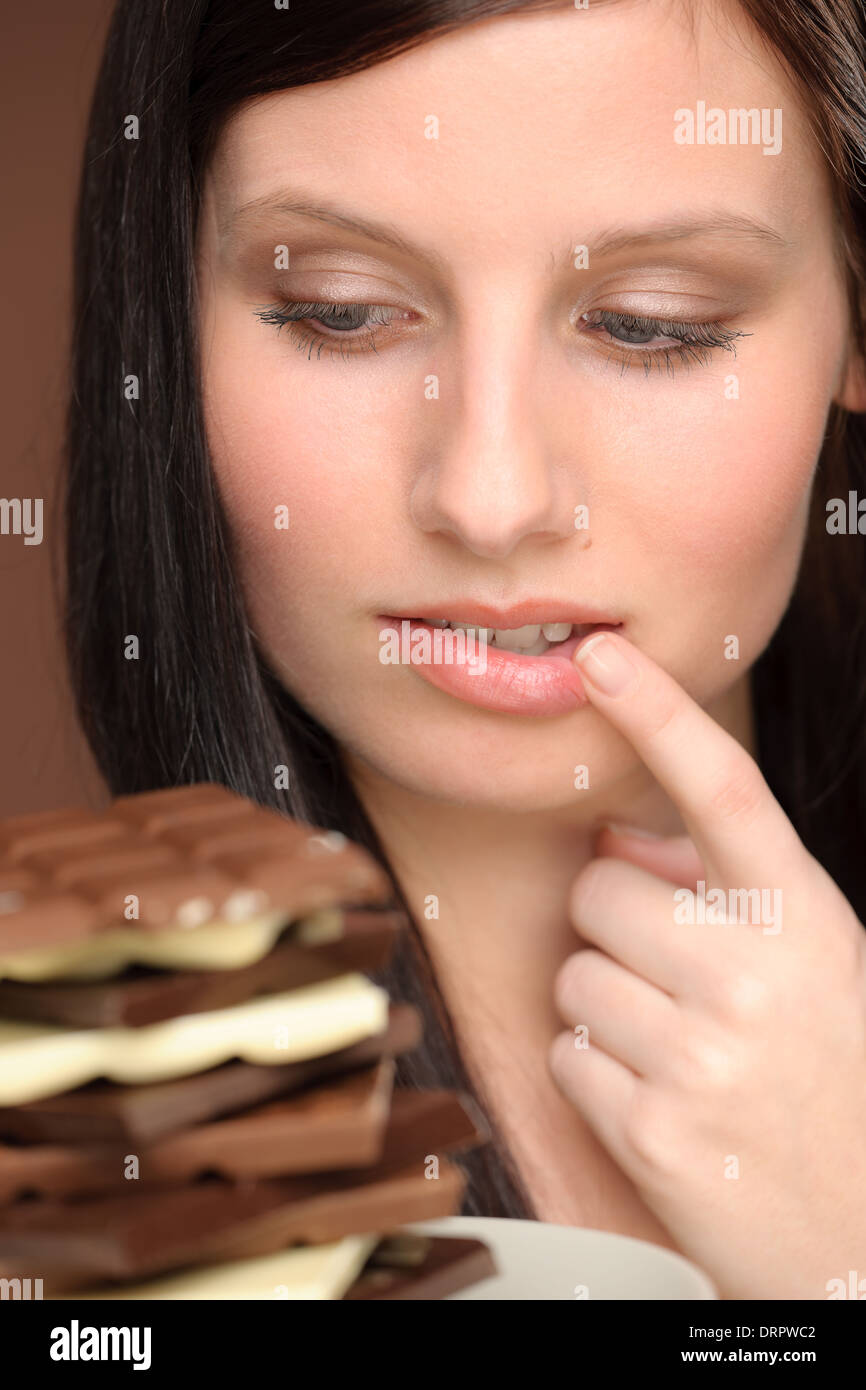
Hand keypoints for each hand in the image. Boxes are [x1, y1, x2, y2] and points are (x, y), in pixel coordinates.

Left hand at [549, 629, 865, 1299]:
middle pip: (597, 894)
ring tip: (678, 1049)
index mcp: (804, 917)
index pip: (724, 790)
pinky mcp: (653, 1130)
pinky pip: (567, 1054)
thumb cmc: (832, 1072)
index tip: (605, 659)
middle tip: (674, 979)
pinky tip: (662, 1101)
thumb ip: (722, 890)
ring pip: (573, 975)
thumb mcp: (811, 960)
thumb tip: (616, 839)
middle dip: (616, 927)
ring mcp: (702, 1054)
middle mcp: (754, 974)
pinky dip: (597, 1073)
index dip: (661, 714)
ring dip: (608, 1006)